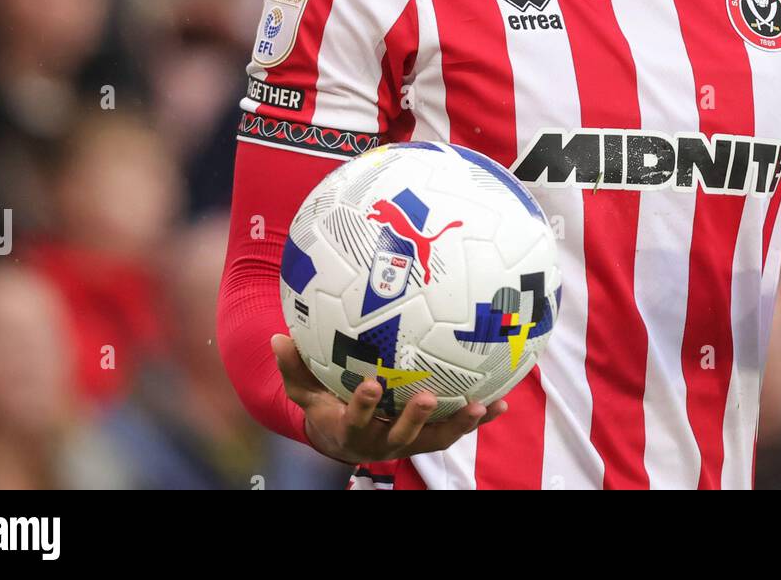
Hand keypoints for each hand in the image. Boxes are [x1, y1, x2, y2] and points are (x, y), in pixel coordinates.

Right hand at [272, 334, 506, 464]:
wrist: (345, 435)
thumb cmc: (325, 403)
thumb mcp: (305, 390)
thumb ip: (294, 367)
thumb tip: (278, 338)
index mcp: (351, 430)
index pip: (355, 420)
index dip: (363, 406)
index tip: (372, 384)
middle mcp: (382, 441)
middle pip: (400, 438)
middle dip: (413, 420)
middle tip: (427, 396)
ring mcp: (410, 441)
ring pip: (435, 439)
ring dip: (458, 425)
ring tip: (481, 406)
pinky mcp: (430, 437)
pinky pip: (456, 429)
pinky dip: (479, 419)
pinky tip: (503, 402)